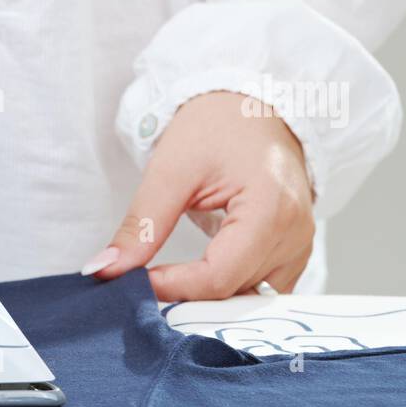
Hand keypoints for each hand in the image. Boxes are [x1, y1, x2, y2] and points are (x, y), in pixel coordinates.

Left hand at [85, 92, 314, 298]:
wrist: (252, 107)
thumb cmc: (218, 126)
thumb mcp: (170, 170)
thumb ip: (142, 226)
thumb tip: (106, 269)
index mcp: (271, 209)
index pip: (219, 277)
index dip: (173, 288)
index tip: (133, 282)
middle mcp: (295, 234)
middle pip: (234, 293)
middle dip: (184, 297)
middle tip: (141, 286)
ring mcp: (300, 246)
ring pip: (246, 299)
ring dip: (203, 298)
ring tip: (165, 279)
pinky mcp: (294, 252)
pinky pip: (259, 290)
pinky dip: (224, 291)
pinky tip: (194, 277)